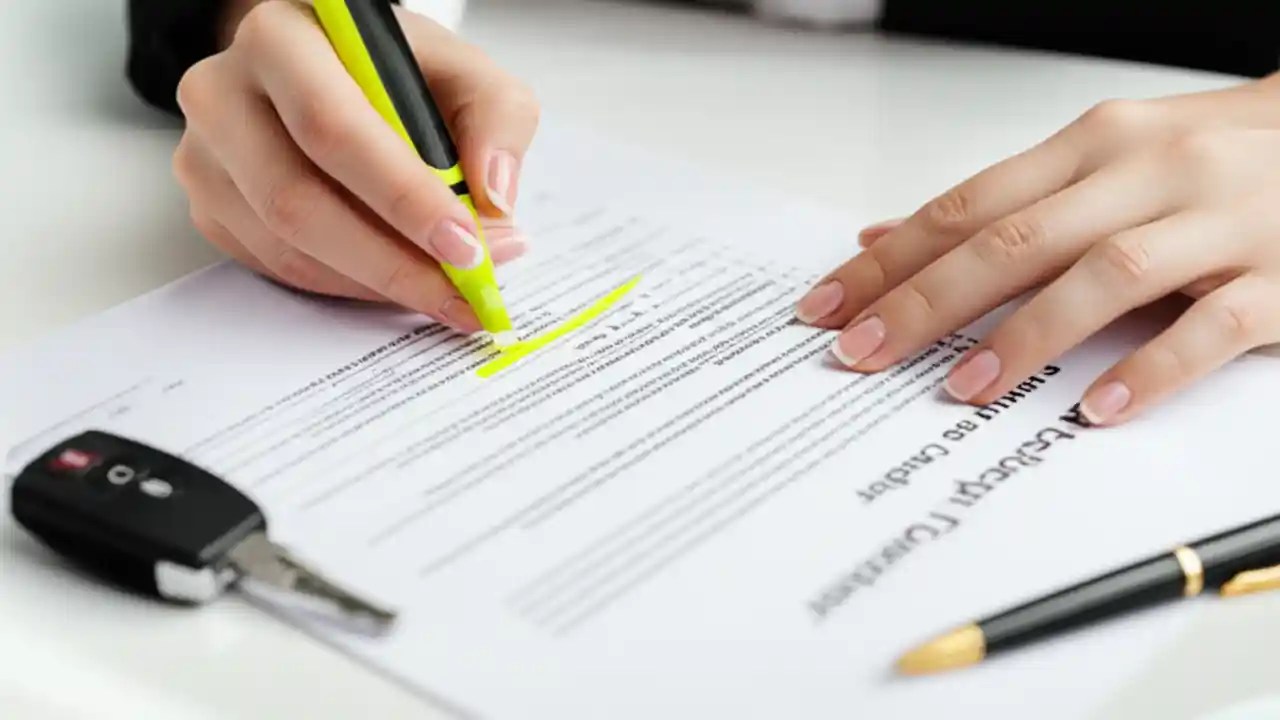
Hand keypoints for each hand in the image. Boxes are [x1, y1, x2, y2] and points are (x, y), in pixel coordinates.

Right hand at [172, 0, 539, 332]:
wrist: (339, 78)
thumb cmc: (397, 75)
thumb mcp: (464, 74)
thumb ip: (496, 120)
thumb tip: (492, 196)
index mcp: (284, 37)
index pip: (333, 126)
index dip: (401, 196)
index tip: (464, 245)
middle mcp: (224, 90)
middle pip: (298, 199)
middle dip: (393, 259)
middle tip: (461, 289)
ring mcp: (206, 153)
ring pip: (287, 245)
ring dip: (376, 282)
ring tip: (447, 289)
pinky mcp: (209, 206)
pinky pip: (278, 267)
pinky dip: (348, 286)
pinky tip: (398, 280)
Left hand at [795, 78, 1279, 425]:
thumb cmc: (1207, 165)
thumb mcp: (1099, 167)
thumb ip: (999, 206)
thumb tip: (883, 239)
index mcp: (1093, 147)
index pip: (968, 207)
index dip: (891, 261)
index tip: (826, 307)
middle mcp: (1148, 174)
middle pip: (1016, 239)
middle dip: (927, 301)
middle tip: (860, 352)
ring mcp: (1217, 222)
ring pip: (1108, 274)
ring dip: (1026, 335)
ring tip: (962, 390)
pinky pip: (1213, 325)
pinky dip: (1152, 367)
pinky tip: (1096, 407)